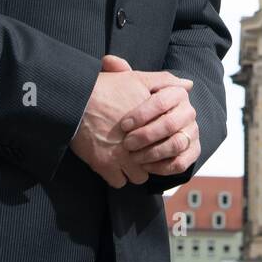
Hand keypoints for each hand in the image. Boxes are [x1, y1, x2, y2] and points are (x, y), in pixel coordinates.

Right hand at [70, 55, 192, 187]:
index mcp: (150, 123)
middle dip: (148, 159)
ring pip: (139, 176)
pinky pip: (119, 183)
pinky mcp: (104, 166)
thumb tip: (188, 84)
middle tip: (139, 152)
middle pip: (154, 162)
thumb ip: (164, 81)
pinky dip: (116, 176)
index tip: (154, 140)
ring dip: (133, 170)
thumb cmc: (103, 88)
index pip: (168, 141)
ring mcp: (121, 156)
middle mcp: (138, 142)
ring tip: (125, 159)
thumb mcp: (136, 79)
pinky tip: (111, 165)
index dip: (161, 142)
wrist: (73, 100)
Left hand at [117, 78, 199, 177]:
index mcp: (177, 92)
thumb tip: (108, 61)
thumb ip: (121, 74)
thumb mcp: (131, 87)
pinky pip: (181, 162)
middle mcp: (189, 111)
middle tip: (127, 143)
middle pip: (171, 124)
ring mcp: (192, 132)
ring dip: (154, 153)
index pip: (163, 100)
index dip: (142, 113)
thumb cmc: (140, 106)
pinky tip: (146, 166)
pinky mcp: (193, 151)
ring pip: (177, 144)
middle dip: (147, 135)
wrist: (156, 128)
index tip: (124, 124)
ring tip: (135, 157)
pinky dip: (163, 167)